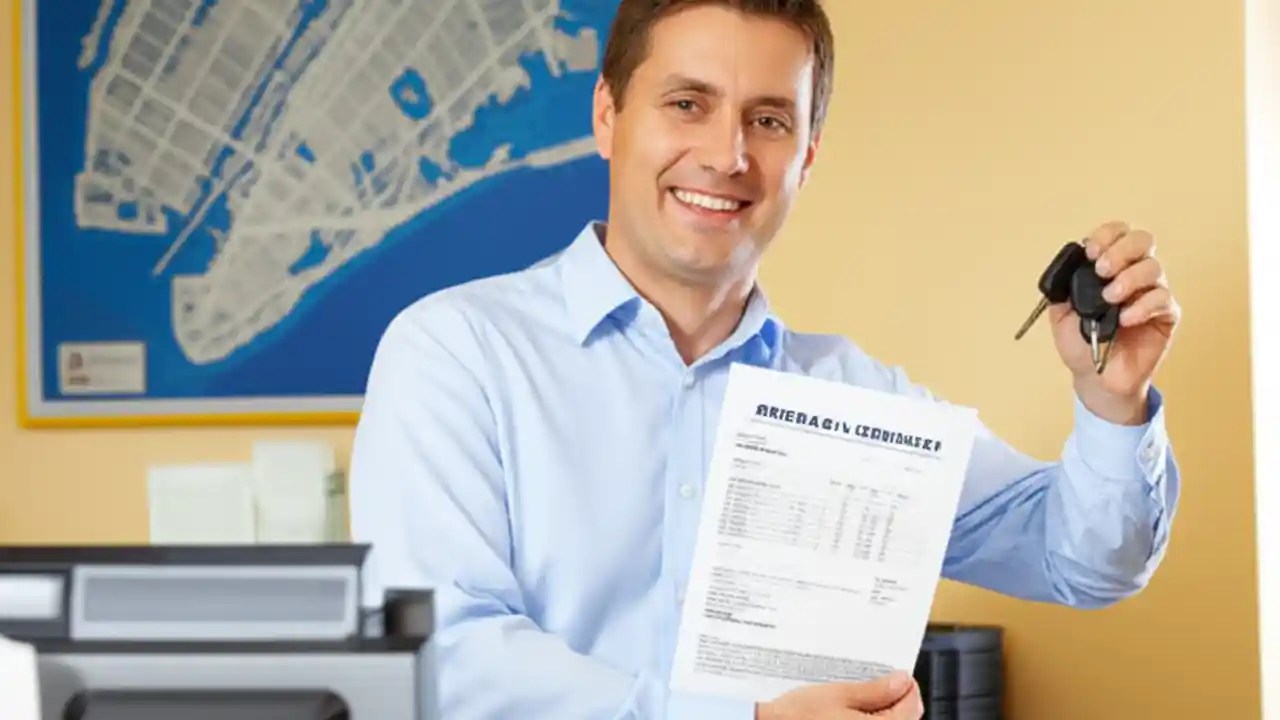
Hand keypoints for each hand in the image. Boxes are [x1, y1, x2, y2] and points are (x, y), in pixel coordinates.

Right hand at [755, 670, 922, 719]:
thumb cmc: (799, 716)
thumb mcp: (840, 694)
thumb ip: (875, 690)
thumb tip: (901, 681)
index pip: (912, 705)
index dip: (906, 685)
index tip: (897, 674)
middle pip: (904, 718)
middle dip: (894, 699)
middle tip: (877, 682)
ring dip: (880, 712)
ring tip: (859, 697)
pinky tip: (850, 713)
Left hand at [1048, 220, 1180, 424]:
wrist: (1095, 377)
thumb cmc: (1081, 343)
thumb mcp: (1060, 312)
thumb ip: (1063, 287)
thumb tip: (1066, 267)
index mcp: (1108, 268)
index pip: (1117, 234)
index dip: (1106, 235)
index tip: (1091, 251)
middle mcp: (1133, 274)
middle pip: (1142, 241)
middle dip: (1120, 250)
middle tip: (1102, 270)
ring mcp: (1151, 292)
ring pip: (1153, 267)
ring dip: (1129, 279)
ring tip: (1110, 299)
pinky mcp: (1166, 314)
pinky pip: (1162, 298)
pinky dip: (1142, 305)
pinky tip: (1125, 319)